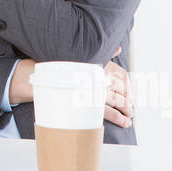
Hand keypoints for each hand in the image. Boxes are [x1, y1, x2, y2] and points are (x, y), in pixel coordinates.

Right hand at [8, 46, 133, 127]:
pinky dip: (118, 117)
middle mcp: (97, 76)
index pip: (120, 76)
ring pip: (116, 100)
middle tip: (131, 106)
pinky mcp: (87, 102)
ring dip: (126, 108)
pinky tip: (124, 121)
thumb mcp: (82, 55)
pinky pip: (107, 112)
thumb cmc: (58, 66)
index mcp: (97, 65)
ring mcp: (93, 90)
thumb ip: (103, 53)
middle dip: (127, 98)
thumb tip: (119, 49)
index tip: (129, 92)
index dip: (127, 86)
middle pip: (119, 88)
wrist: (40, 76)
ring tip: (129, 115)